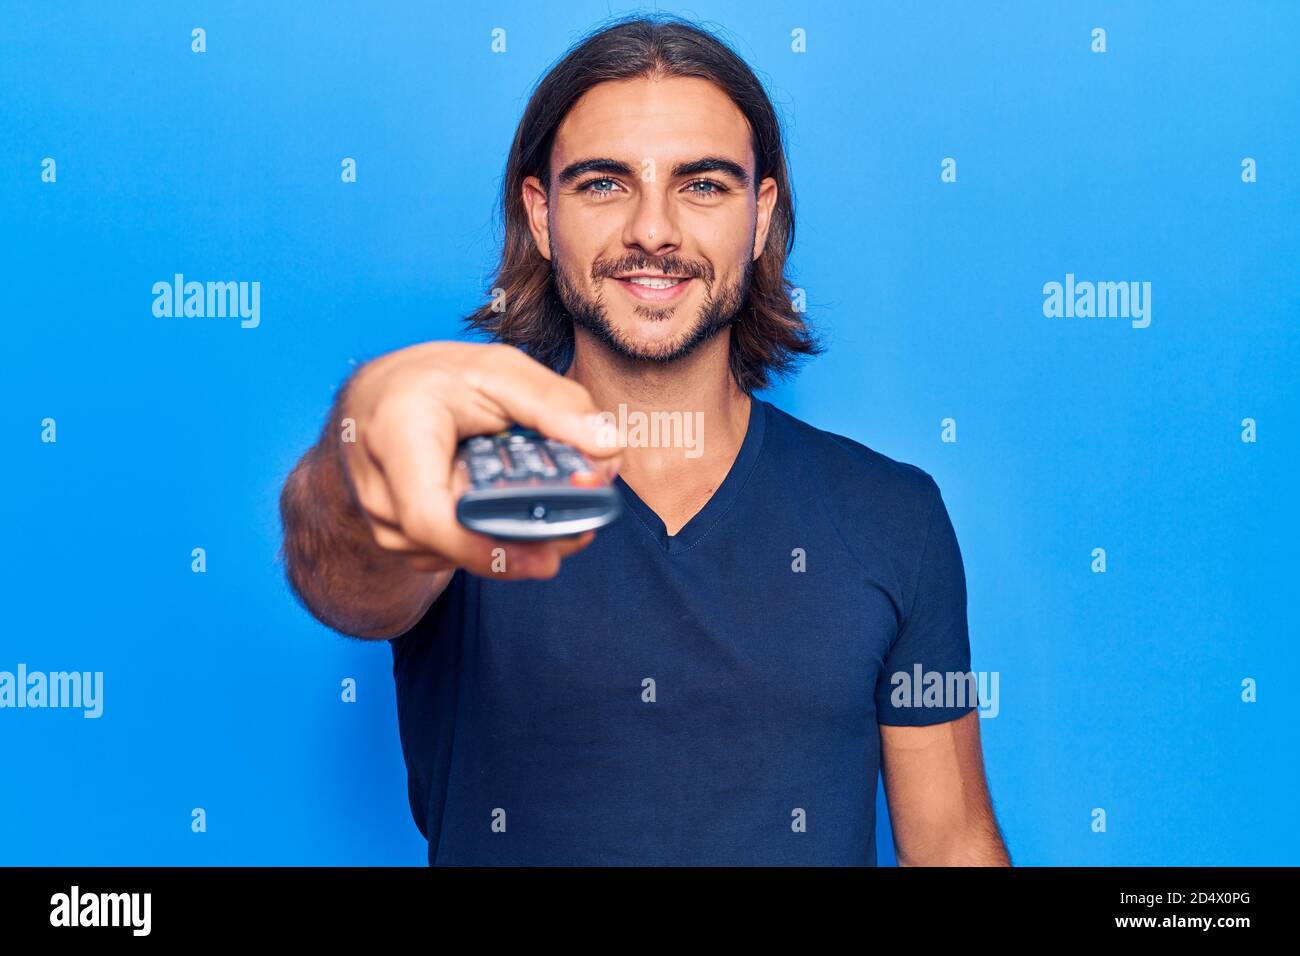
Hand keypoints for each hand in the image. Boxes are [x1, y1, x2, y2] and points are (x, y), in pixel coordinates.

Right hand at [337, 342, 620, 579]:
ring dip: (516, 541)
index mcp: (397, 432)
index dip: (489, 546)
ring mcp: (384, 524)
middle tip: (580, 530)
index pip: (430, 515)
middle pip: (457, 544)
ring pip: (461, 555)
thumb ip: (555, 403)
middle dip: (527, 543)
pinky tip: (519, 514)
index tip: (547, 554)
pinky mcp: (400, 542)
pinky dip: (494, 539)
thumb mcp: (497, 370)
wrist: (376, 400)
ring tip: (557, 512)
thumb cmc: (436, 381)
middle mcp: (379, 489)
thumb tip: (609, 446)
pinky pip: (456, 554)